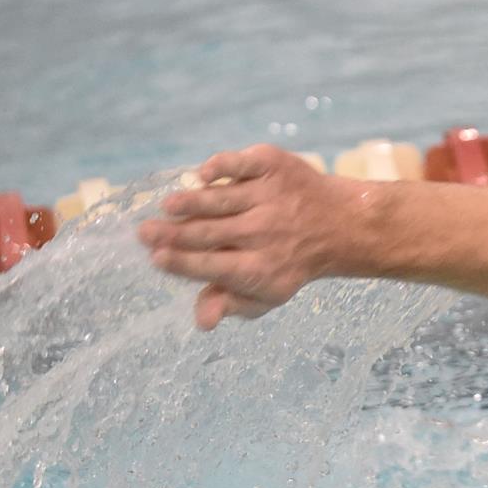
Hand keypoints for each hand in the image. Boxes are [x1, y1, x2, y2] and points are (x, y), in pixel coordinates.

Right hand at [137, 145, 366, 329]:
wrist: (342, 225)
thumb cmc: (289, 262)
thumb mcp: (267, 293)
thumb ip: (230, 304)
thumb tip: (201, 322)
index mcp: (261, 268)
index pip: (212, 267)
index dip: (181, 262)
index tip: (155, 257)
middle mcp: (266, 233)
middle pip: (210, 233)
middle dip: (172, 233)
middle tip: (144, 231)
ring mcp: (271, 197)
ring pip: (220, 199)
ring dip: (190, 202)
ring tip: (168, 207)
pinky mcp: (275, 168)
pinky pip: (241, 164)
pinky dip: (219, 168)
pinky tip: (202, 176)